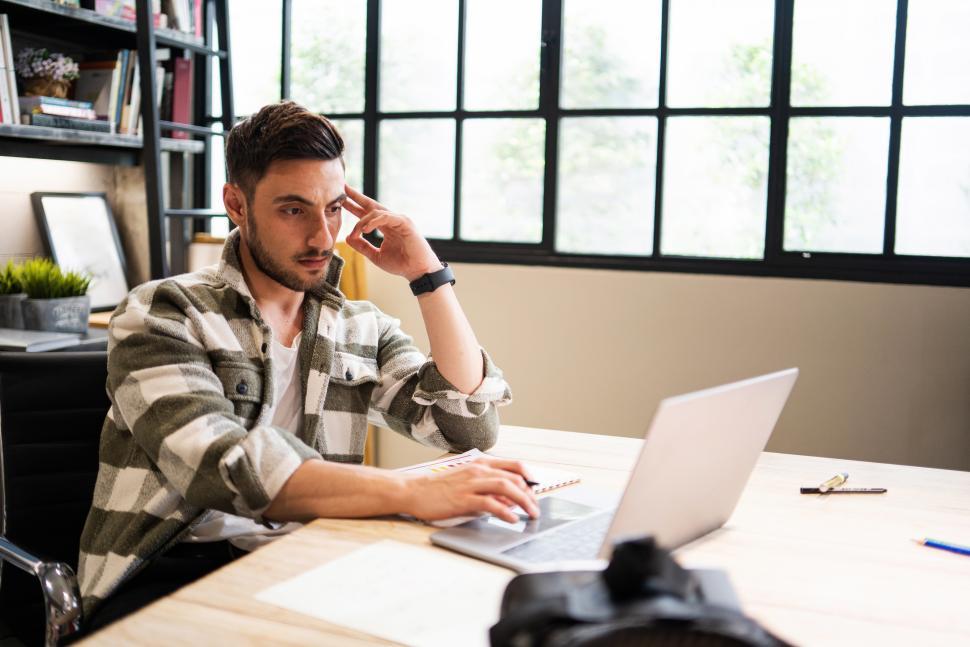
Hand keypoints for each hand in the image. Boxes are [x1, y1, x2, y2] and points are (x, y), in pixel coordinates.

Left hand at [343, 185, 442, 280]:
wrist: (418, 271)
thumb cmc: (401, 264)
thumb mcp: (375, 255)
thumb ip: (362, 246)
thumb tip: (347, 237)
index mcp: (385, 226)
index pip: (367, 213)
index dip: (354, 206)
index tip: (342, 200)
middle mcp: (391, 220)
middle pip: (371, 205)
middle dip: (357, 196)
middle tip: (343, 188)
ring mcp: (398, 219)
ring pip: (376, 212)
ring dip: (363, 221)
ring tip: (356, 232)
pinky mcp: (404, 222)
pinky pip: (386, 217)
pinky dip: (374, 222)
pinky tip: (366, 229)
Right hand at [401, 456, 540, 522]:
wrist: (415, 490)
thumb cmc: (440, 488)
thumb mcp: (467, 482)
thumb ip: (488, 488)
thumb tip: (509, 500)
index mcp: (480, 464)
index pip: (514, 465)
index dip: (530, 478)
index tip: (536, 491)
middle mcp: (478, 470)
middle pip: (514, 478)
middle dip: (531, 494)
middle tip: (536, 508)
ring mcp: (471, 484)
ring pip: (506, 487)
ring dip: (523, 501)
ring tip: (531, 513)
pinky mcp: (463, 499)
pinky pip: (490, 503)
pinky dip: (505, 512)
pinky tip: (512, 519)